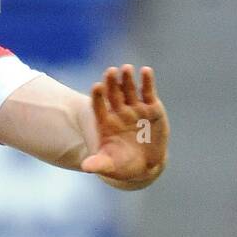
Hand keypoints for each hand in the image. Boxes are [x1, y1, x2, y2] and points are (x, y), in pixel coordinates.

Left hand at [81, 65, 167, 184]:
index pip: (98, 107)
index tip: (97, 87)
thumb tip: (85, 167)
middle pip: (113, 94)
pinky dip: (147, 81)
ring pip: (129, 90)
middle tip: (110, 71)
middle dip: (111, 83)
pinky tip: (146, 71)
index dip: (98, 97)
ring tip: (126, 69)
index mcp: (105, 122)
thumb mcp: (110, 166)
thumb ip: (98, 164)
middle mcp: (119, 112)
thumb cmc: (122, 165)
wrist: (145, 166)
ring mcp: (135, 108)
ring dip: (127, 79)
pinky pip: (148, 92)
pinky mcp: (151, 107)